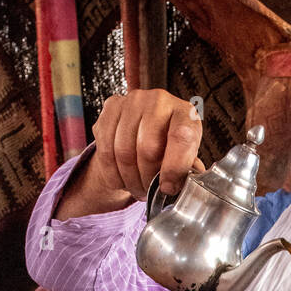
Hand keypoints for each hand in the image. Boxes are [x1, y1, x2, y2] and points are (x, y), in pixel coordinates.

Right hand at [56, 89, 203, 217]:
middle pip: (148, 148)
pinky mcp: (111, 107)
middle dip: (147, 178)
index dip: (173, 168)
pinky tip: (121, 178)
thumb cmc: (169, 147)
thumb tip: (178, 186)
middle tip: (149, 190)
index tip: (167, 188)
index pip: (181, 137)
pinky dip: (112, 173)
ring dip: (129, 178)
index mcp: (185, 113)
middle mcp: (159, 101)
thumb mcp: (185, 159)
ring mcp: (133, 101)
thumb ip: (185, 171)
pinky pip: (105, 150)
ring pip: (124, 152)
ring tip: (136, 186)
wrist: (143, 130)